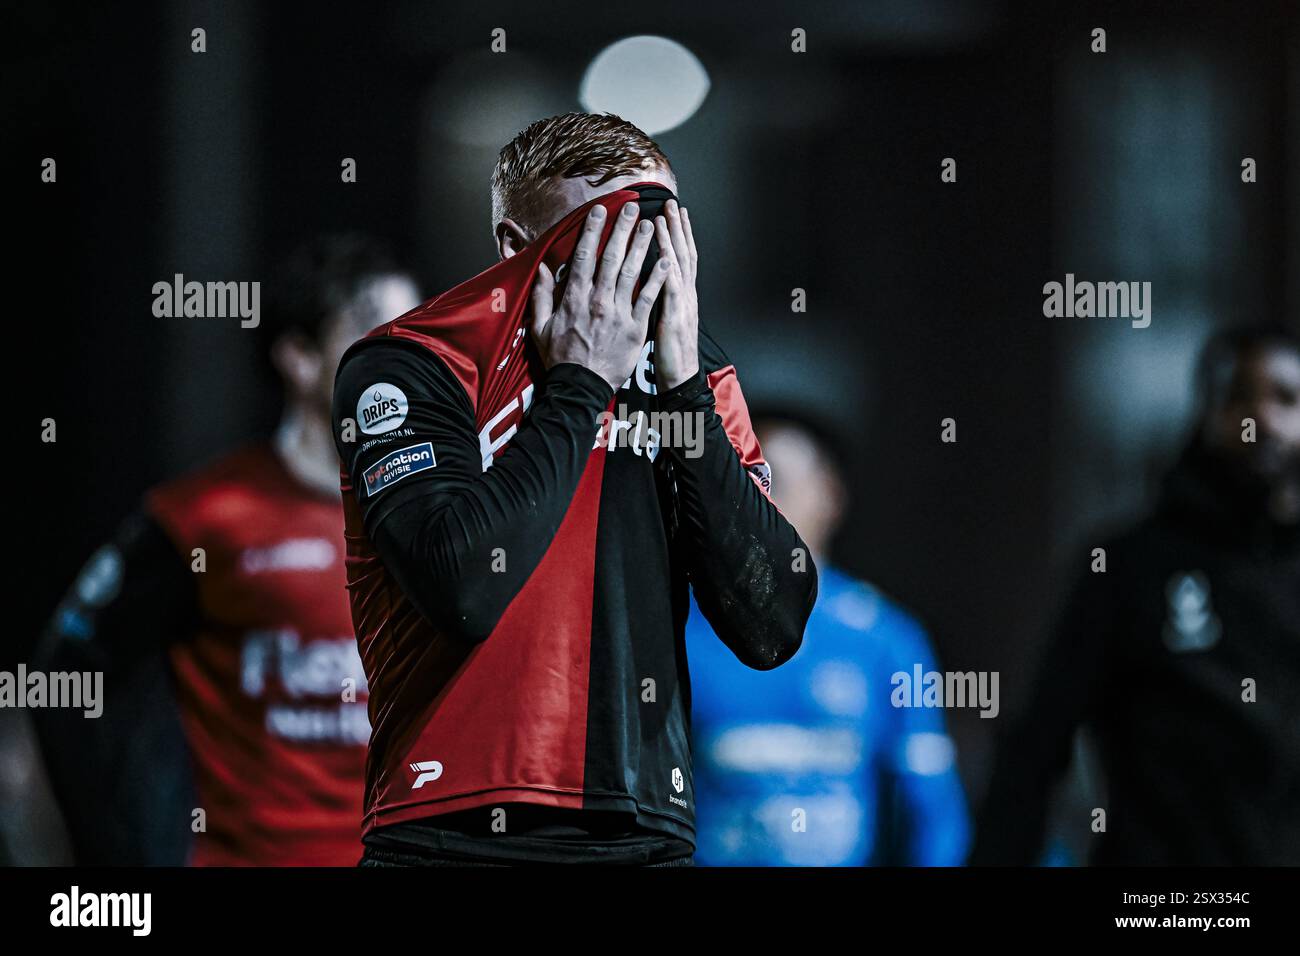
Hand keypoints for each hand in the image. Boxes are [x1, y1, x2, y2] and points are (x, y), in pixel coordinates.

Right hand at [529, 201, 670, 391]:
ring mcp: (618, 314)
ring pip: (631, 273)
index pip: (584, 257)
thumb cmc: (560, 359)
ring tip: (649, 226)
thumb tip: (543, 270)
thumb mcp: (539, 328)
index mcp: (574, 299)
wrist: (580, 388)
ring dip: (641, 247)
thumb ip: (541, 297)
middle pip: (611, 258)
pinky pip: (648, 299)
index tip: (599, 211)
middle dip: (621, 230)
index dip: (592, 231)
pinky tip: (666, 261)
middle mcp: (598, 301)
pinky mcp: (635, 328)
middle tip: (631, 208)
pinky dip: (657, 279)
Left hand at [652, 199, 699, 389]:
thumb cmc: (670, 353)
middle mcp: (685, 295)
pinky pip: (671, 288)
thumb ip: (659, 299)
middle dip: (677, 228)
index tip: (671, 214)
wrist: (680, 378)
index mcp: (681, 295)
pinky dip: (668, 268)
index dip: (677, 235)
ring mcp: (682, 304)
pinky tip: (663, 252)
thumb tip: (648, 282)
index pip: (680, 258)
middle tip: (671, 203)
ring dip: (672, 240)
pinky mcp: (675, 317)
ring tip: (664, 217)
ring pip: (679, 265)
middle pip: (683, 254)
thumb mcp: (664, 320)